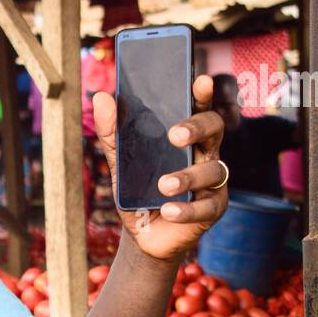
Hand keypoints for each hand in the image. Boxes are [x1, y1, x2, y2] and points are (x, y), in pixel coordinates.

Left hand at [93, 75, 227, 262]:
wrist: (143, 235)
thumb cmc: (139, 193)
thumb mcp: (121, 163)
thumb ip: (112, 133)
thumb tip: (102, 98)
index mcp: (188, 139)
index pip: (199, 110)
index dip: (203, 95)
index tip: (200, 81)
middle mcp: (204, 156)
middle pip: (214, 131)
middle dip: (197, 128)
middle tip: (174, 135)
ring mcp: (212, 183)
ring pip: (212, 171)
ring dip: (187, 177)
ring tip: (164, 185)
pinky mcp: (213, 209)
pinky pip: (206, 207)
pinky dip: (186, 209)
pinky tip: (169, 210)